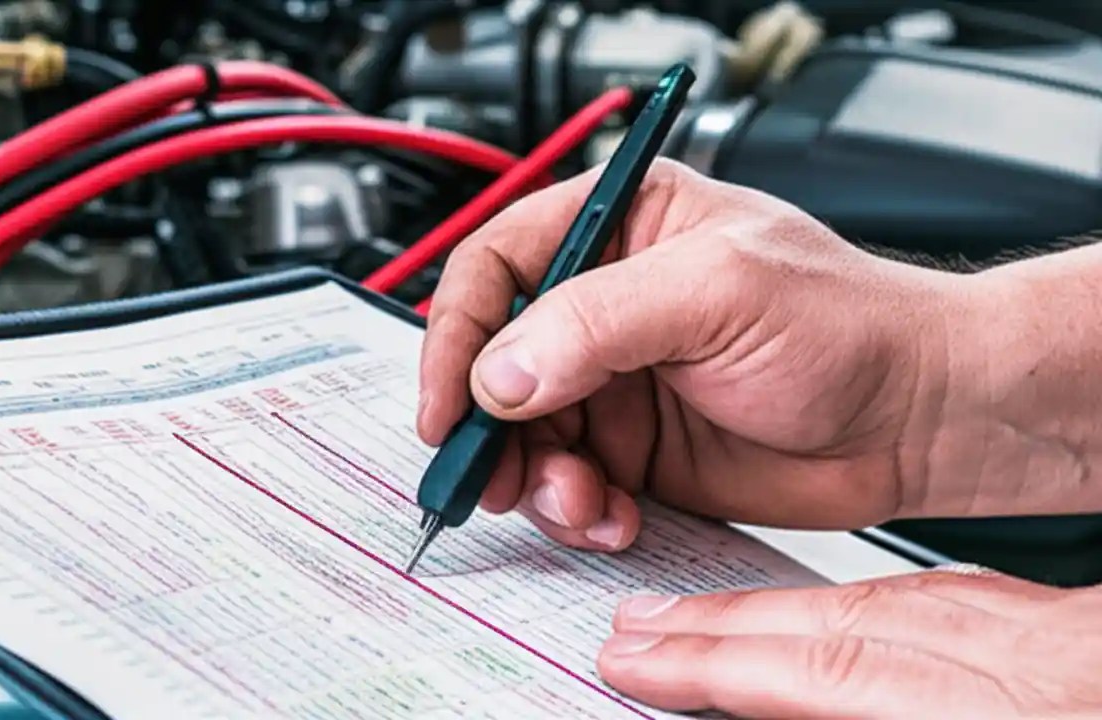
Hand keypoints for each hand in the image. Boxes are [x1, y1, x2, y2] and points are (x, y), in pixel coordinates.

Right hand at [418, 159, 975, 549]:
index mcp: (618, 227)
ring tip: (579, 502)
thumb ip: (598, 321)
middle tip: (496, 475)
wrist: (920, 419)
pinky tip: (613, 517)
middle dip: (488, 427)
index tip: (451, 402)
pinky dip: (576, 511)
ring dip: (535, 479)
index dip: (457, 334)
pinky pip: (569, 484)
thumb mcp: (719, 291)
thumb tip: (501, 372)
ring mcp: (616, 383)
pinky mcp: (634, 450)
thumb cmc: (851, 324)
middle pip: (495, 362)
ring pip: (523, 435)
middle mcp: (605, 305)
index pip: (495, 266)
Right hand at [599, 567, 1101, 717]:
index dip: (722, 666)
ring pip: (902, 599)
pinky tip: (848, 605)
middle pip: (847, 624)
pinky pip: (967, 596)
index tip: (642, 663)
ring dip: (791, 606)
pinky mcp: (1092, 631)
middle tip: (642, 625)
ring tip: (714, 617)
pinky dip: (885, 599)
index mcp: (1024, 708)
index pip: (831, 672)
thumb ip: (862, 689)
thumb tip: (768, 695)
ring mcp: (1075, 638)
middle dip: (730, 625)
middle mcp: (1049, 661)